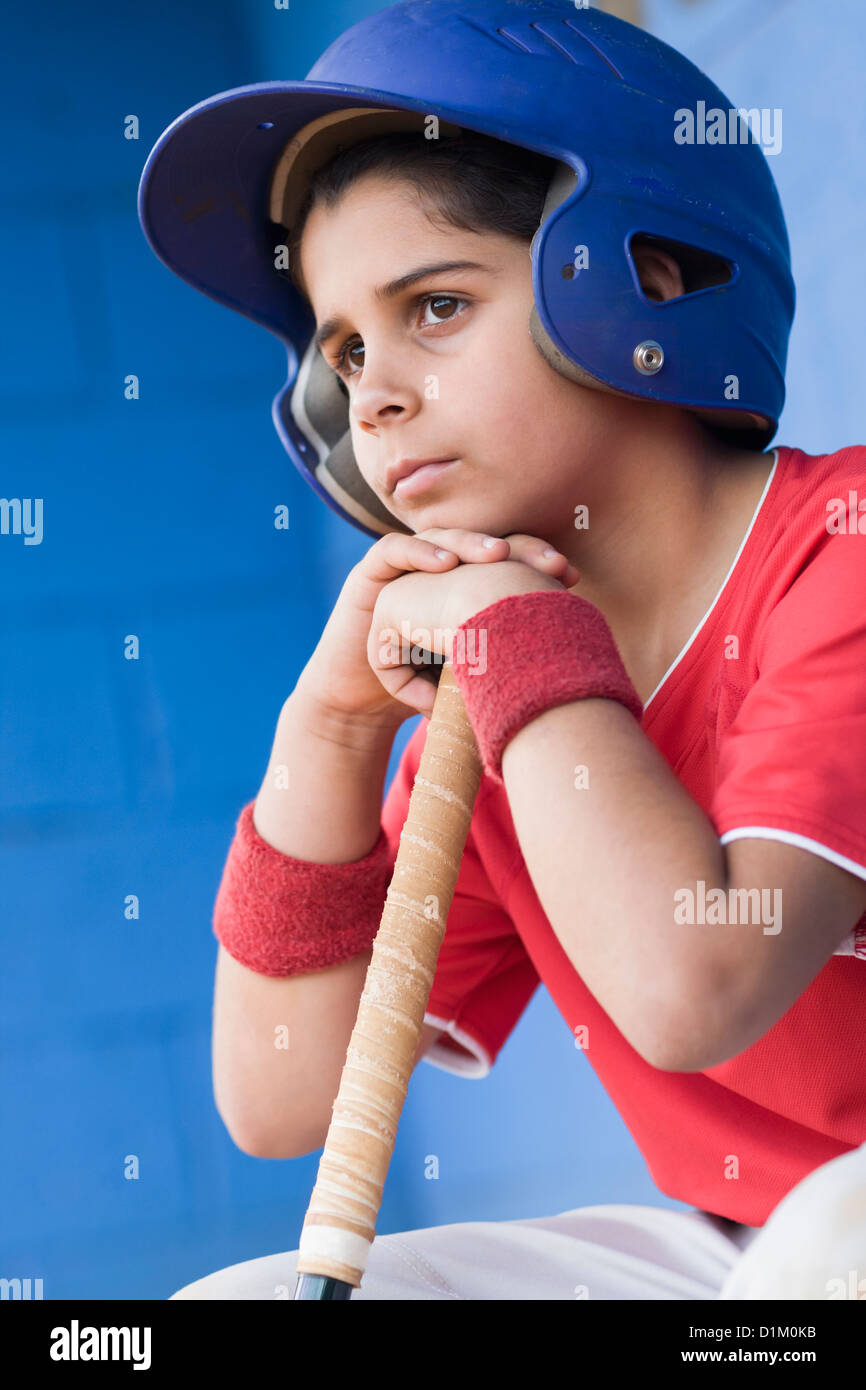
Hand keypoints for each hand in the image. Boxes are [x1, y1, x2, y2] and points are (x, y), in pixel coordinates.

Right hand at [296, 526, 576, 729]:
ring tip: (498, 555)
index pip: (509, 559)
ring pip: (441, 539)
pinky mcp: (370, 574)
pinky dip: (419, 552)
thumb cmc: (422, 685)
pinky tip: (444, 563)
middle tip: (547, 561)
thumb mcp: (471, 675)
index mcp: (468, 584)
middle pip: (482, 543)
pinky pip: (393, 551)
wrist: (361, 700)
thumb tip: (561, 679)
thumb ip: (503, 664)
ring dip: (470, 544)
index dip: (538, 561)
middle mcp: (439, 568)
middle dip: (517, 547)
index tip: (569, 577)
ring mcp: (406, 567)